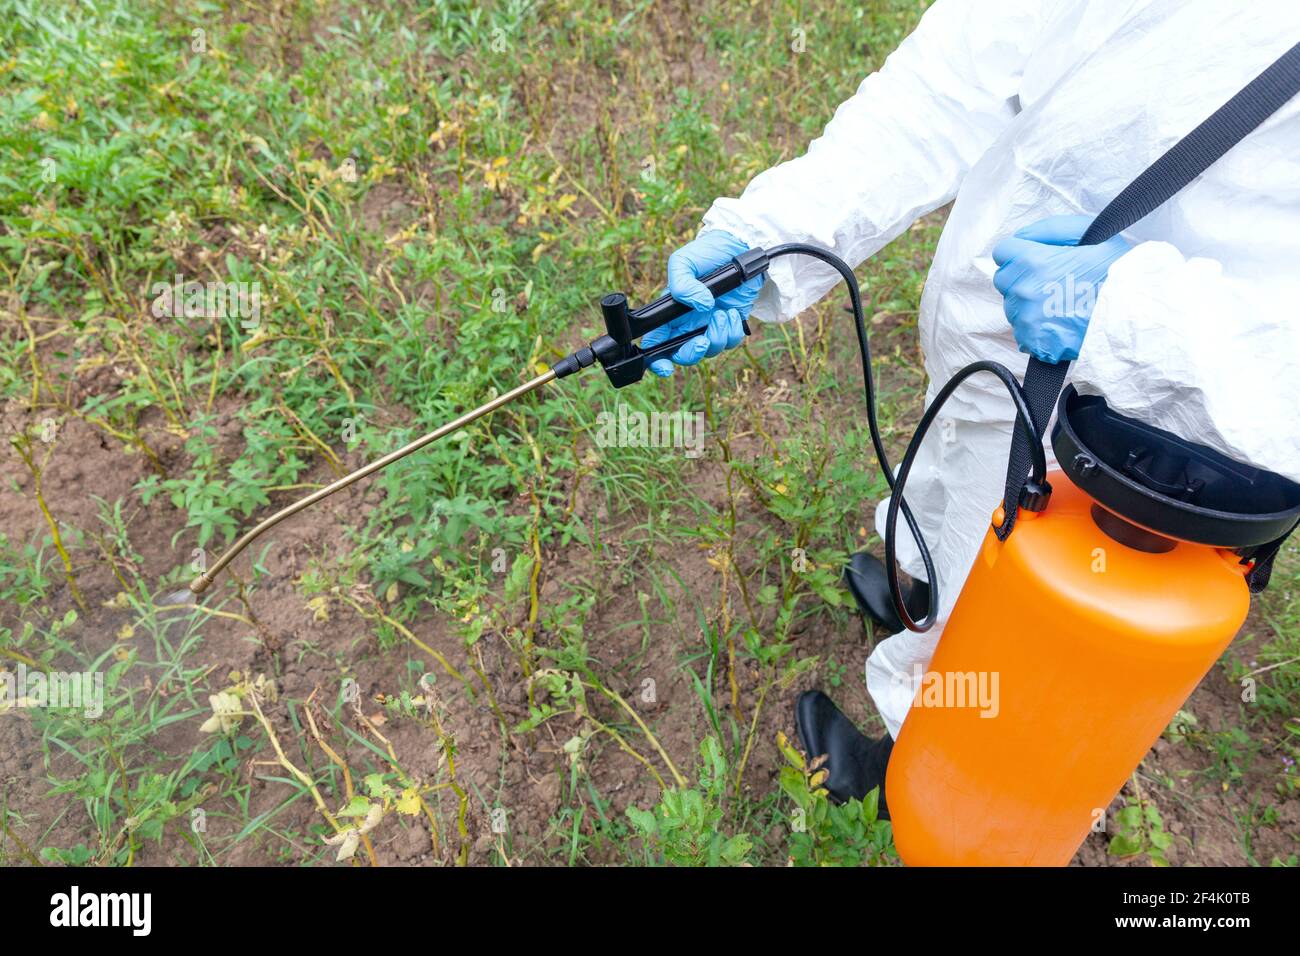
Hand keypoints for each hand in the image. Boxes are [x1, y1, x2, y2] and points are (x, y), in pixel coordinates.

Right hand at [643, 230, 763, 376]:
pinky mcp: (730, 325)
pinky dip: (732, 331)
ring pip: (709, 350)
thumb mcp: (685, 261)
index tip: (665, 367)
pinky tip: (733, 313)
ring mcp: (709, 326)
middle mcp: (688, 323)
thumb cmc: (706, 253)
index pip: (657, 342)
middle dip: (692, 353)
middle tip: (702, 342)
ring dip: (717, 336)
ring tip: (722, 314)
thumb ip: (682, 284)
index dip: (657, 360)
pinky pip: (729, 342)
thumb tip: (700, 306)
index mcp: (670, 312)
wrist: (738, 248)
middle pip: (683, 354)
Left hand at [992, 215, 1132, 363]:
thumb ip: (1050, 229)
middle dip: (1022, 275)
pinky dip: (1036, 324)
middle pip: (1004, 279)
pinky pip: (1022, 329)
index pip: (1003, 251)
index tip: (1036, 256)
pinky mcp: (1033, 341)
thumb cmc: (1117, 270)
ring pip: (1012, 305)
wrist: (1135, 314)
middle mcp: (1024, 291)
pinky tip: (1059, 319)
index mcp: (1033, 262)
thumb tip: (1022, 237)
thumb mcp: (1091, 233)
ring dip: (1028, 300)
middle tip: (1052, 278)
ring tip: (1059, 300)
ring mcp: (1026, 319)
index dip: (1020, 251)